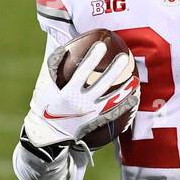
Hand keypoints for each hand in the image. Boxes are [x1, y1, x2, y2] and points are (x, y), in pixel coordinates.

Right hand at [22, 41, 139, 148]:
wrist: (47, 134)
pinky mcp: (95, 122)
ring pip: (112, 100)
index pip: (82, 72)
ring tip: (135, 79)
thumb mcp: (43, 85)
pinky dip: (124, 107)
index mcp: (68, 93)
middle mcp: (81, 103)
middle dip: (114, 70)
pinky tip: (134, 98)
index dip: (92, 58)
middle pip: (102, 85)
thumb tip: (63, 47)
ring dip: (125, 89)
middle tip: (123, 57)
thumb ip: (53, 66)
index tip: (101, 44)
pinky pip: (113, 114)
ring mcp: (90, 114)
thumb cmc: (44, 105)